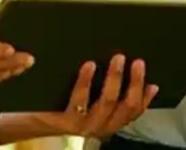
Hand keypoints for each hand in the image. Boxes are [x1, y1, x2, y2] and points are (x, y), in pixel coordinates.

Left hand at [35, 55, 157, 138]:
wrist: (32, 120)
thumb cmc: (61, 104)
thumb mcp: (88, 99)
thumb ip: (106, 90)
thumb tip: (126, 66)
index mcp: (108, 122)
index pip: (134, 113)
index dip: (146, 99)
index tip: (154, 82)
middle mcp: (99, 127)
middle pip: (126, 107)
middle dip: (135, 83)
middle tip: (138, 62)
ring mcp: (84, 125)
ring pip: (107, 103)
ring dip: (115, 79)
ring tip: (118, 58)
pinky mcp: (66, 121)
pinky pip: (80, 101)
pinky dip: (86, 81)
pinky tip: (90, 65)